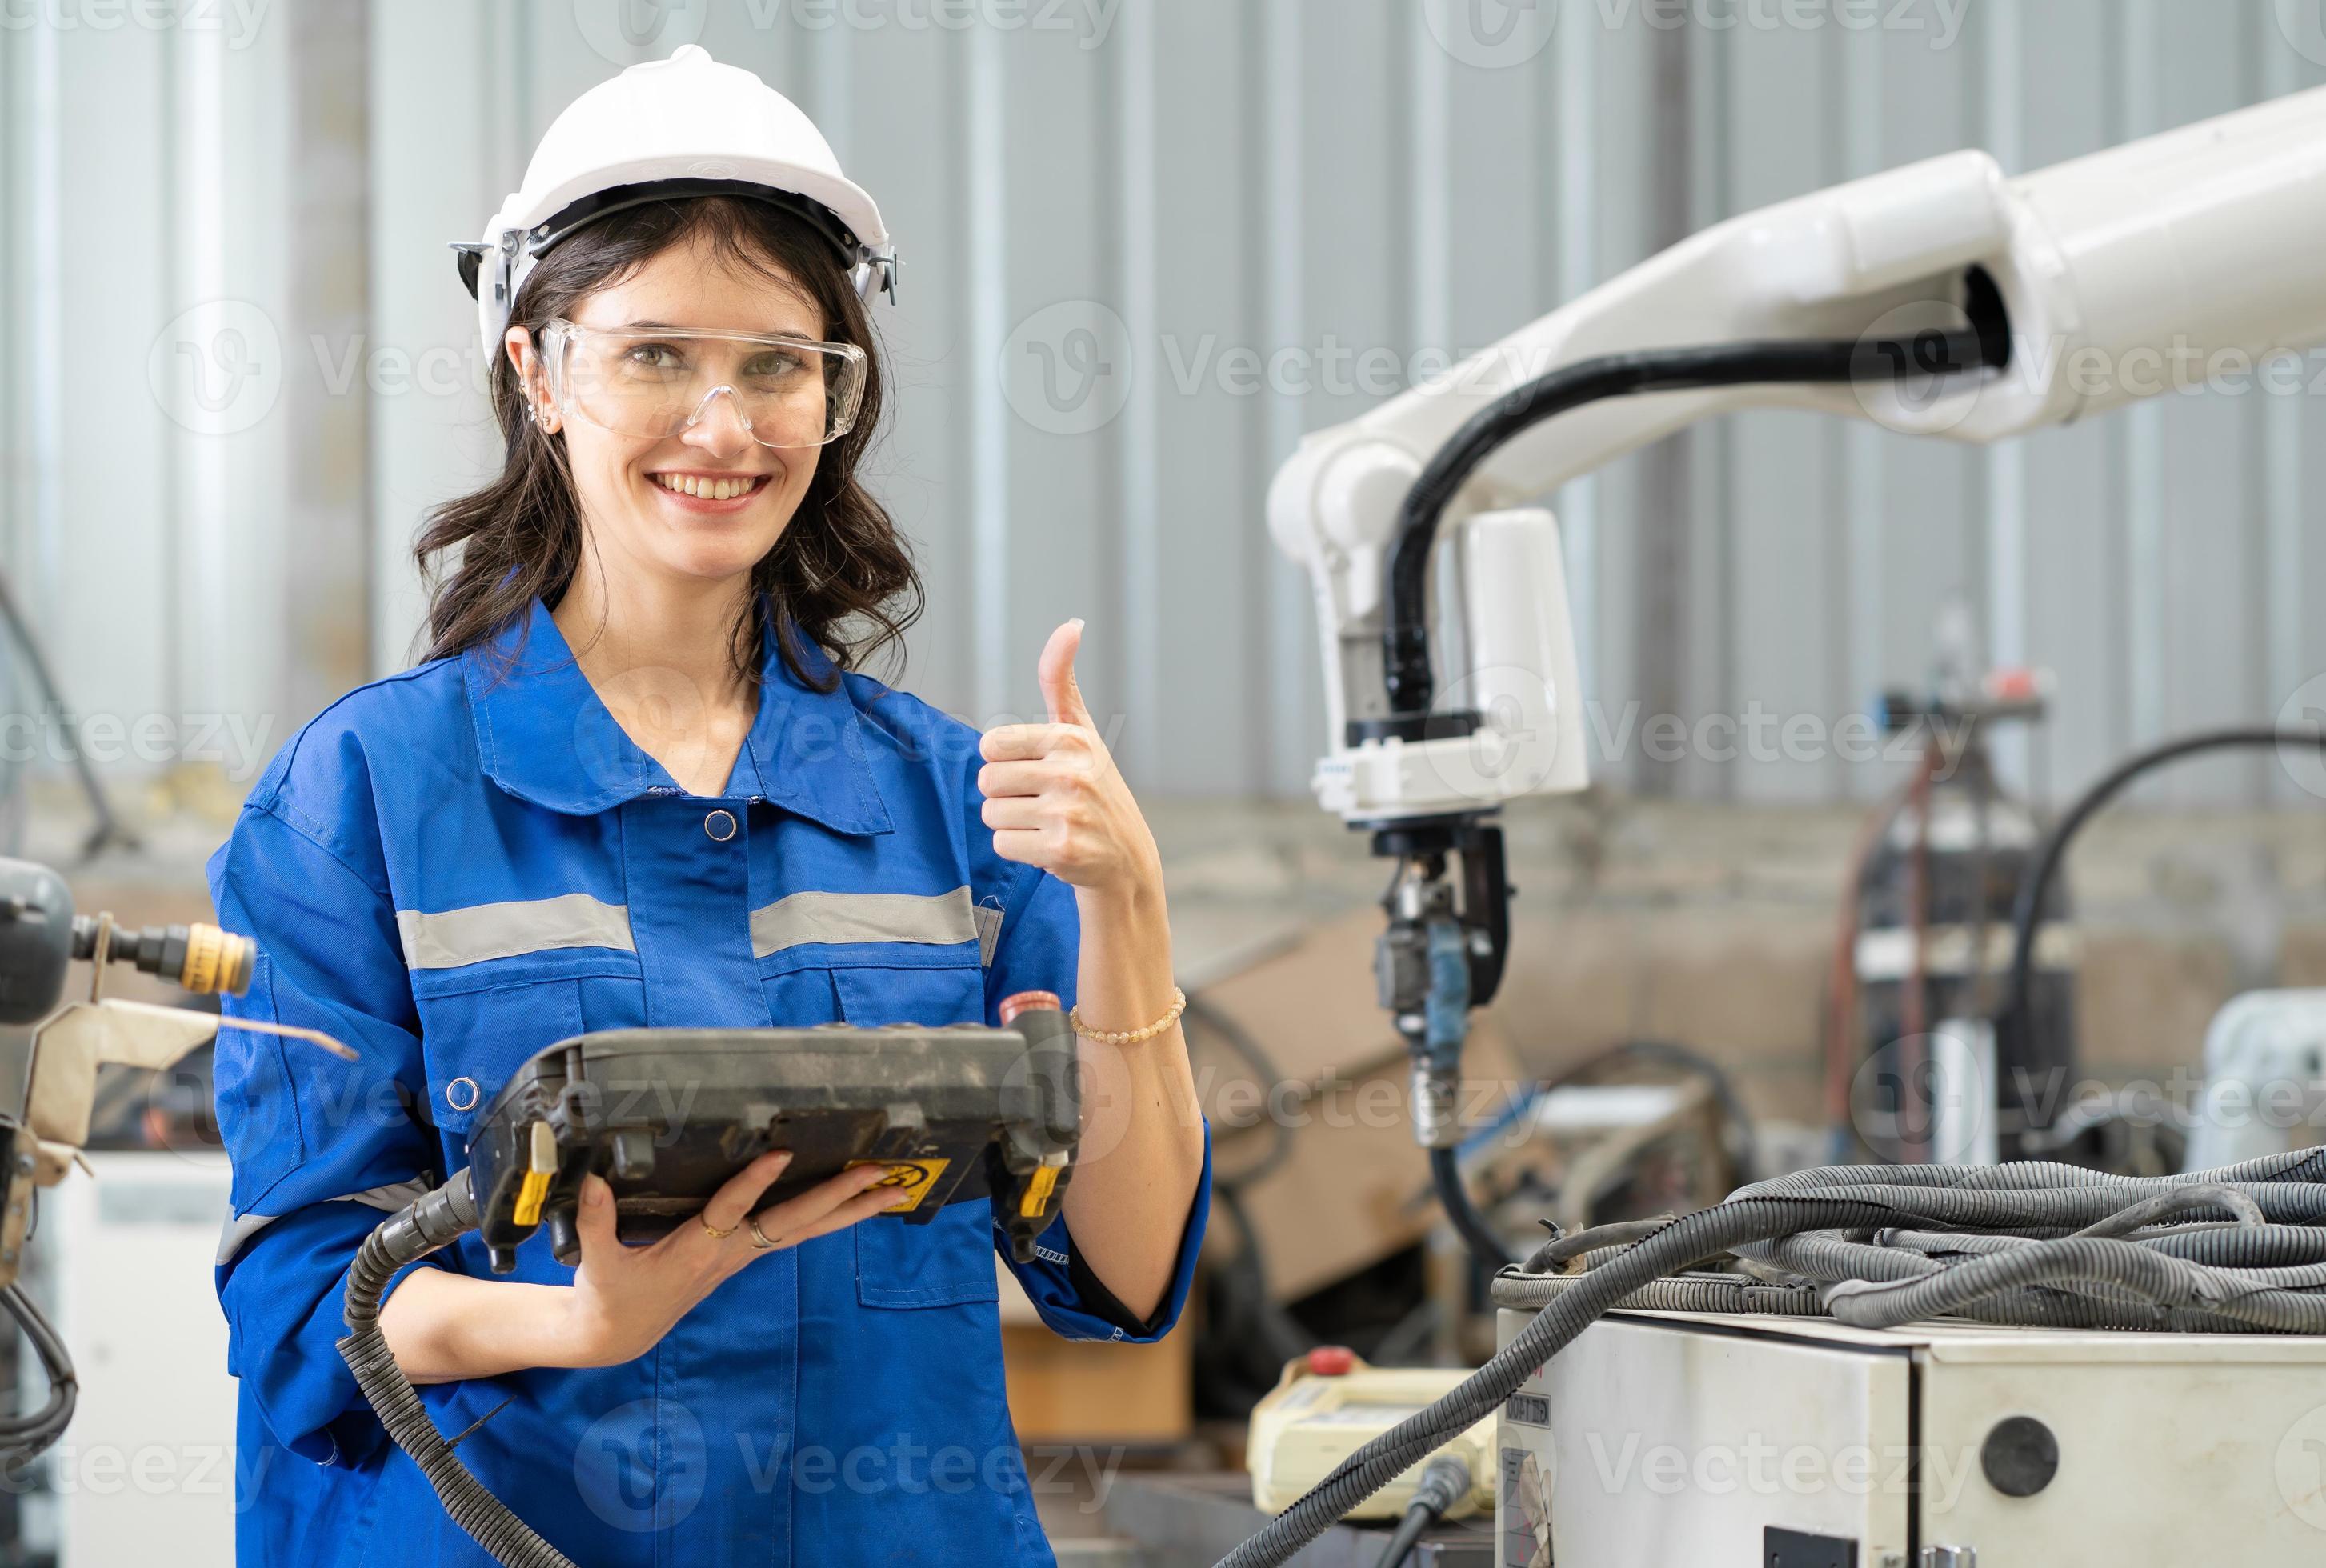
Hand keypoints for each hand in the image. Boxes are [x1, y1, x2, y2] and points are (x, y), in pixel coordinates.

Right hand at [554, 1153, 899, 1368]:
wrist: (618, 1333)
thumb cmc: (608, 1292)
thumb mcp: (597, 1262)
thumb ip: (595, 1221)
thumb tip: (594, 1179)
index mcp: (694, 1249)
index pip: (729, 1209)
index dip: (753, 1183)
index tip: (781, 1153)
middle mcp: (728, 1252)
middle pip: (792, 1221)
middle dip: (836, 1197)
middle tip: (879, 1175)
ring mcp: (741, 1256)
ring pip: (806, 1229)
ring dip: (851, 1209)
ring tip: (895, 1189)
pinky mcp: (744, 1256)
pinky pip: (796, 1232)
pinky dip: (830, 1216)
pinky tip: (857, 1204)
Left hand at [978, 619, 1163, 907]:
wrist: (1127, 861)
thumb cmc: (1095, 790)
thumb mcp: (1081, 732)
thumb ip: (1061, 680)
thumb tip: (1071, 625)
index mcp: (1071, 738)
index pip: (991, 745)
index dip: (1006, 763)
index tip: (1036, 773)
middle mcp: (1072, 771)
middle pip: (986, 781)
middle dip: (1006, 797)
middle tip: (1041, 804)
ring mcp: (1068, 812)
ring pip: (991, 814)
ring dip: (1012, 826)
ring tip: (1047, 826)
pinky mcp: (1062, 849)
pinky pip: (1003, 844)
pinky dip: (1021, 852)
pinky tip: (1051, 848)